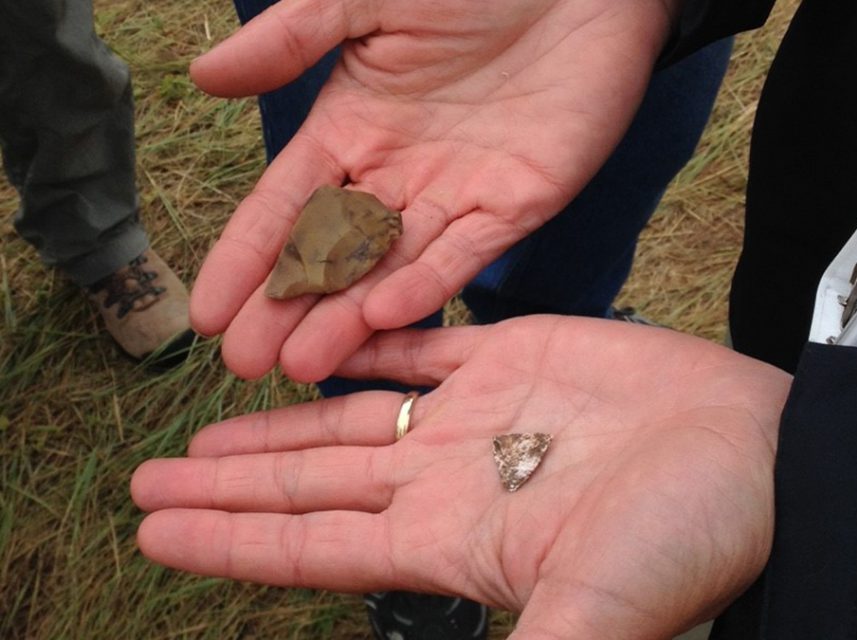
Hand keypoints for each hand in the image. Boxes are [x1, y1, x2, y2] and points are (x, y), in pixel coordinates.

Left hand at [133, 316, 791, 638]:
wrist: (762, 452)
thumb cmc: (691, 535)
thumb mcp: (596, 615)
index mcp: (453, 544)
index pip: (315, 545)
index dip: (234, 540)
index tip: (159, 530)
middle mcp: (451, 482)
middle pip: (315, 481)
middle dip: (232, 482)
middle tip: (149, 477)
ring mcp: (479, 415)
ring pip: (351, 415)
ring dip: (281, 418)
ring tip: (207, 423)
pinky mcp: (514, 354)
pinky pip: (416, 346)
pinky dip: (364, 341)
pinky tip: (315, 337)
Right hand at [188, 0, 678, 381]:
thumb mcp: (364, 0)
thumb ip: (293, 40)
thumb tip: (203, 78)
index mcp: (354, 128)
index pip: (286, 206)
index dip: (246, 258)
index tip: (206, 313)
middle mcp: (398, 174)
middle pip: (331, 255)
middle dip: (287, 309)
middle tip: (245, 362)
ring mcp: (456, 194)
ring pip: (391, 269)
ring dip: (348, 316)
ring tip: (303, 364)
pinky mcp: (515, 205)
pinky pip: (465, 254)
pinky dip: (428, 285)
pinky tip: (385, 313)